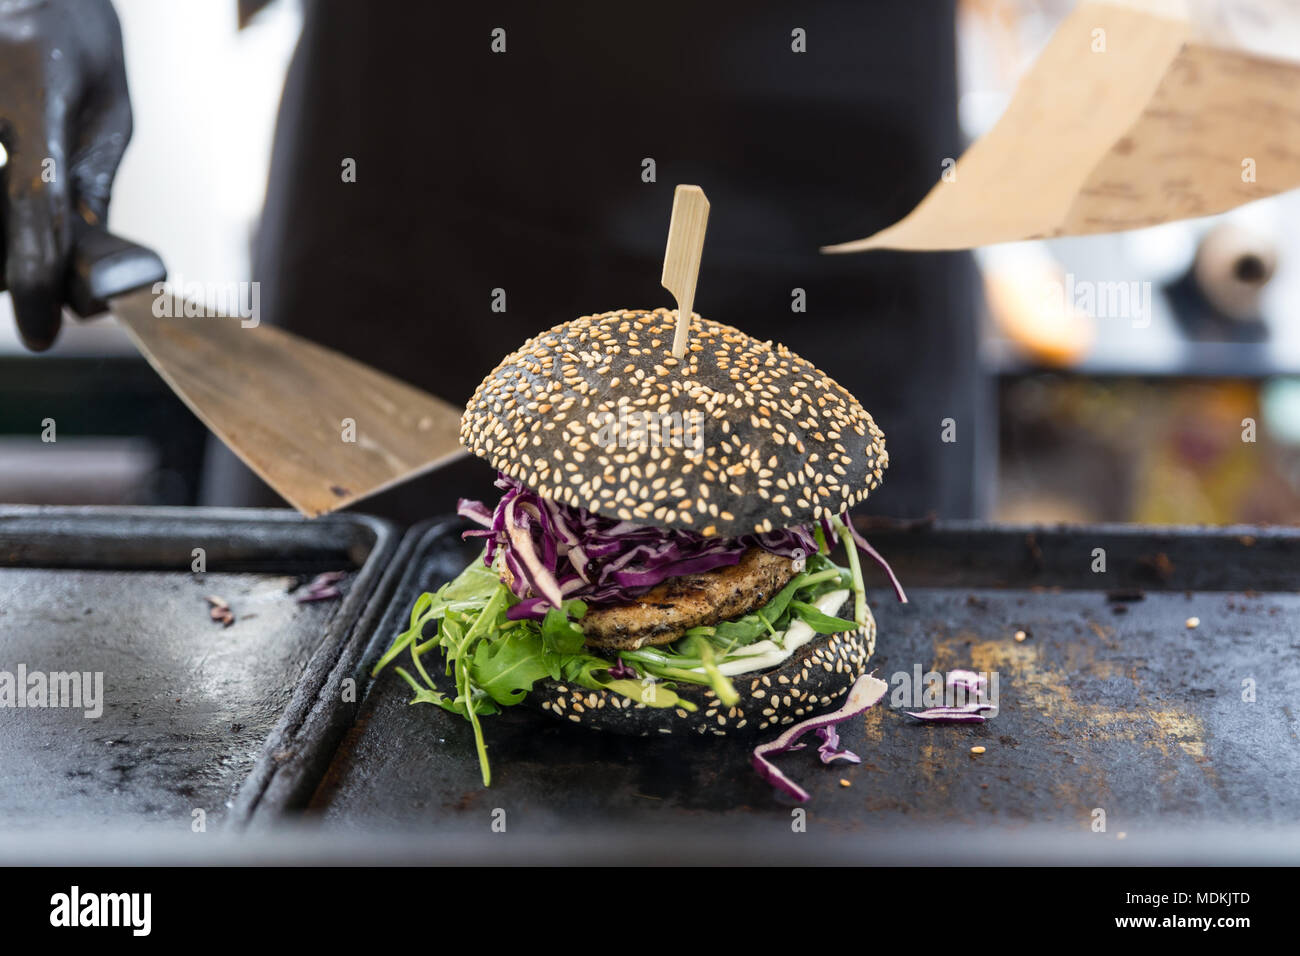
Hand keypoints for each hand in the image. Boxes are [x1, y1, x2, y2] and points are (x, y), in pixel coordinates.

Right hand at [0, 0, 131, 349]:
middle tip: (39, 292)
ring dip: (0, 247)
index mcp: (32, 79)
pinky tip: (8, 225)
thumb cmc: (76, 46)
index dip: (38, 274)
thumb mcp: (106, 112)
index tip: (44, 332)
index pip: (34, 196)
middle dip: (11, 267)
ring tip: (23, 248)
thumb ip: (90, 190)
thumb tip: (86, 283)